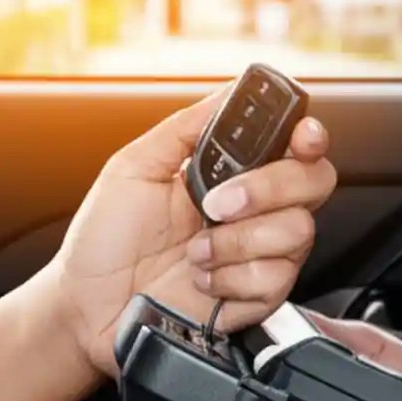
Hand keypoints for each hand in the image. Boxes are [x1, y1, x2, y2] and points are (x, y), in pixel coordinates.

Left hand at [43, 87, 336, 376]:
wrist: (86, 307)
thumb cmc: (103, 240)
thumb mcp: (133, 167)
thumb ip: (185, 127)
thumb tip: (229, 93)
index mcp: (233, 172)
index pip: (297, 146)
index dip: (309, 137)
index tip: (300, 137)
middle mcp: (256, 210)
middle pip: (315, 182)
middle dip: (269, 188)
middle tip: (215, 205)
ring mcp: (261, 253)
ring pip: (298, 233)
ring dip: (238, 242)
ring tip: (194, 252)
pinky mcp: (258, 298)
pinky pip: (275, 280)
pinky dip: (232, 279)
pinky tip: (202, 281)